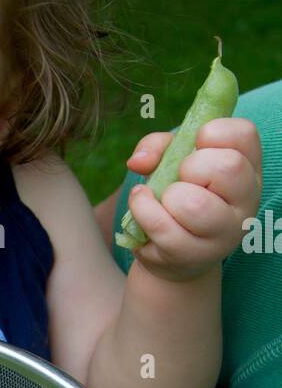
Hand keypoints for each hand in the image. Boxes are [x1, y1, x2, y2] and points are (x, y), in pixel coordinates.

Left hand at [124, 118, 260, 281]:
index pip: (244, 134)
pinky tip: (143, 207)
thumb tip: (139, 162)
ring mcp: (225, 232)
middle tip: (183, 178)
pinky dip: (143, 211)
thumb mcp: (170, 161)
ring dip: (169, 196)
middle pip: (228, 166)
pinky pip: (163, 228)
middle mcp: (247, 200)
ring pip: (196, 204)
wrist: (171, 251)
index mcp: (247, 167)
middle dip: (191, 166)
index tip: (197, 146)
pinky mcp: (196, 255)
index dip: (213, 132)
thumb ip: (157, 148)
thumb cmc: (178, 195)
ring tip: (167, 200)